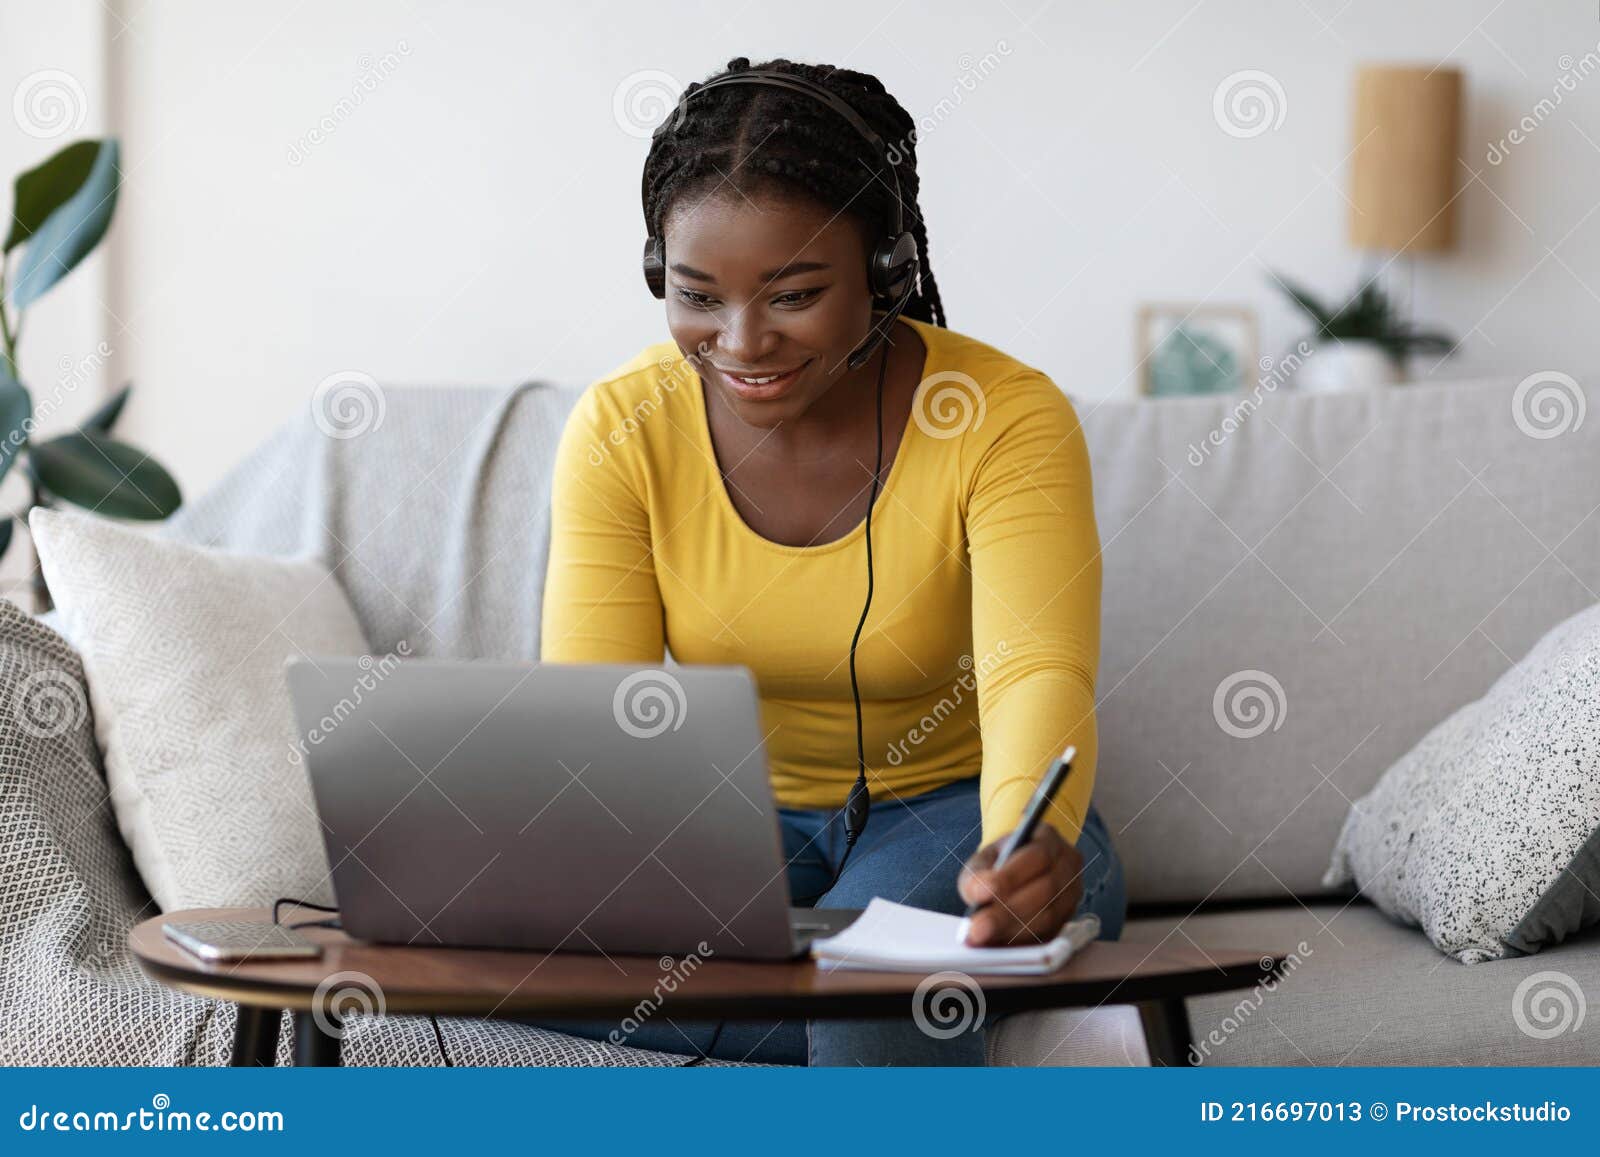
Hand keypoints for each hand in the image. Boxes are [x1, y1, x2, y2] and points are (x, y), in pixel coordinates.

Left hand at [958, 823, 1082, 946]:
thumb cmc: (1001, 863)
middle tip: (977, 928)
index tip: (983, 894)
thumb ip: (976, 874)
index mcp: (1049, 839)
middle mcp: (1068, 866)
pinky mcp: (1068, 920)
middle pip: (1045, 890)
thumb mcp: (984, 859)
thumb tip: (977, 896)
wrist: (1018, 872)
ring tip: (982, 938)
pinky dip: (1021, 943)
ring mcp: (1073, 895)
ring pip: (1049, 917)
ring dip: (1013, 931)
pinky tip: (997, 945)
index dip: (1010, 877)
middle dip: (1008, 912)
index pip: (1037, 856)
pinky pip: (1048, 935)